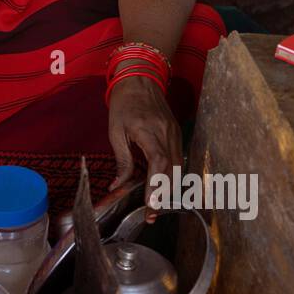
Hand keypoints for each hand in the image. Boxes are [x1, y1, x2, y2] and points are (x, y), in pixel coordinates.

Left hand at [106, 75, 181, 221]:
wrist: (140, 79)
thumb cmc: (123, 104)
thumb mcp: (115, 131)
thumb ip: (121, 160)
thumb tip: (118, 185)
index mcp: (149, 131)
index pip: (158, 163)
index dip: (156, 185)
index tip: (151, 204)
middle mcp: (167, 134)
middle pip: (171, 171)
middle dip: (162, 195)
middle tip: (151, 214)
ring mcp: (175, 134)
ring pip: (178, 168)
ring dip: (168, 188)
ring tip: (156, 205)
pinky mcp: (177, 134)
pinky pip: (178, 160)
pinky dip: (171, 176)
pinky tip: (162, 187)